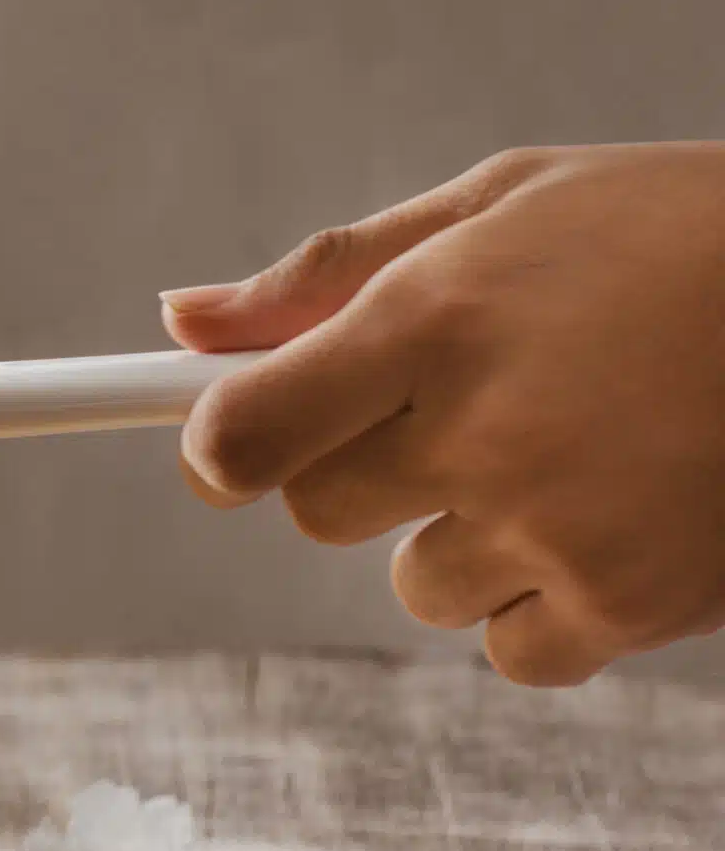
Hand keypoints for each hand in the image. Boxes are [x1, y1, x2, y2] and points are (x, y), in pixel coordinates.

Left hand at [162, 144, 724, 685]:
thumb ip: (326, 274)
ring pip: (413, 581)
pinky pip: (507, 646)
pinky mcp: (630, 605)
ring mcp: (558, 528)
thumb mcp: (501, 204)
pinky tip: (613, 519)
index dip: (216, 447)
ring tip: (574, 448)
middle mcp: (481, 431)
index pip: (238, 436)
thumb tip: (179, 322)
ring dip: (462, 533)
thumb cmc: (670, 235)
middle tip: (467, 405)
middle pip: (317, 511)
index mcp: (431, 320)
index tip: (231, 440)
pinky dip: (541, 604)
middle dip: (363, 465)